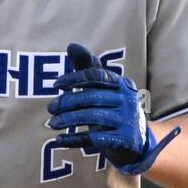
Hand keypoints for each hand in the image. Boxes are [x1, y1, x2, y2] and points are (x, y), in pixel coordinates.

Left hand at [46, 43, 180, 174]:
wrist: (137, 142)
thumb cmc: (114, 110)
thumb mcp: (103, 88)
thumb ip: (88, 68)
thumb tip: (72, 45)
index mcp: (123, 84)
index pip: (96, 75)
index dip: (74, 78)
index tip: (56, 84)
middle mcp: (128, 100)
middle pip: (91, 97)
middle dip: (67, 102)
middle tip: (50, 107)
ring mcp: (128, 120)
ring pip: (92, 117)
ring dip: (68, 120)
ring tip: (52, 123)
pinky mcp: (124, 140)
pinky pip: (94, 138)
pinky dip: (74, 139)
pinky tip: (59, 140)